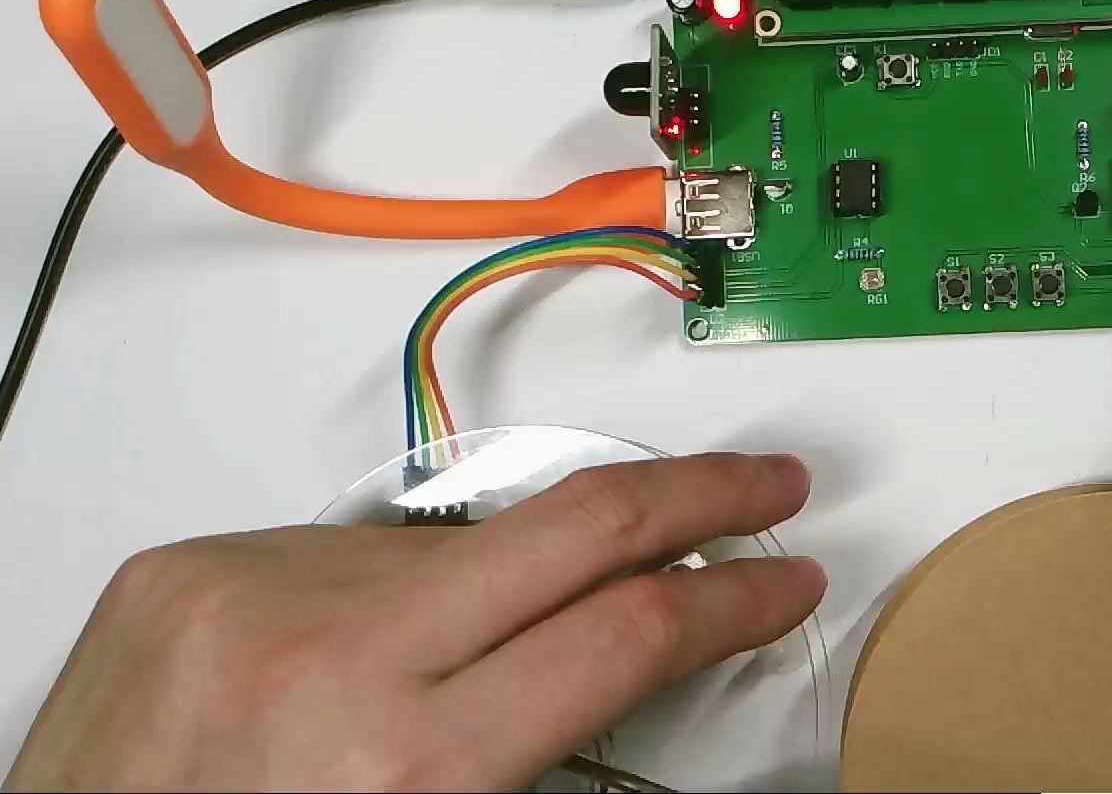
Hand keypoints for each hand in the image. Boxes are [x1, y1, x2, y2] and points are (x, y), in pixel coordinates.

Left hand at [4, 452, 823, 790]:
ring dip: (517, 574)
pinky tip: (368, 655)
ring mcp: (253, 592)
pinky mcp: (194, 564)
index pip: (632, 631)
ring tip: (478, 659)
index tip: (779, 580)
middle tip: (761, 485)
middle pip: (578, 521)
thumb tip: (632, 666)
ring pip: (464, 539)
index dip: (733, 597)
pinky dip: (394, 590)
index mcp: (409, 767)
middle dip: (698, 492)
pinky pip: (353, 548)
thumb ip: (539, 753)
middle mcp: (331, 658)